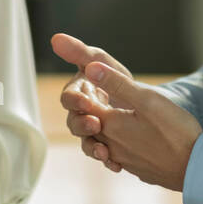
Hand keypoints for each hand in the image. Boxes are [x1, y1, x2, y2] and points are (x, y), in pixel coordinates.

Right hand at [51, 32, 132, 172]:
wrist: (146, 104)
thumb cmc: (118, 77)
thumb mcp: (106, 63)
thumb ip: (82, 53)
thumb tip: (56, 38)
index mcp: (80, 92)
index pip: (69, 98)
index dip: (74, 100)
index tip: (86, 102)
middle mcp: (83, 113)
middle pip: (73, 122)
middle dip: (82, 125)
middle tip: (95, 125)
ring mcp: (94, 131)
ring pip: (86, 142)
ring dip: (92, 148)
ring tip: (104, 153)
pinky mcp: (107, 145)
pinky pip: (104, 156)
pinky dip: (108, 161)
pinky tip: (116, 165)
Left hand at [78, 61, 202, 191]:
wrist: (196, 169)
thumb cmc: (174, 131)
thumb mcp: (147, 100)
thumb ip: (117, 84)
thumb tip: (89, 67)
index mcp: (111, 125)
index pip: (85, 105)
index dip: (84, 91)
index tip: (87, 79)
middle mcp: (112, 145)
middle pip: (91, 124)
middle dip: (90, 109)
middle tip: (93, 94)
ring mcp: (124, 160)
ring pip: (103, 141)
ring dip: (102, 127)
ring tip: (109, 116)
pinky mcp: (137, 169)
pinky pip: (118, 154)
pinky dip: (116, 143)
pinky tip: (127, 139)